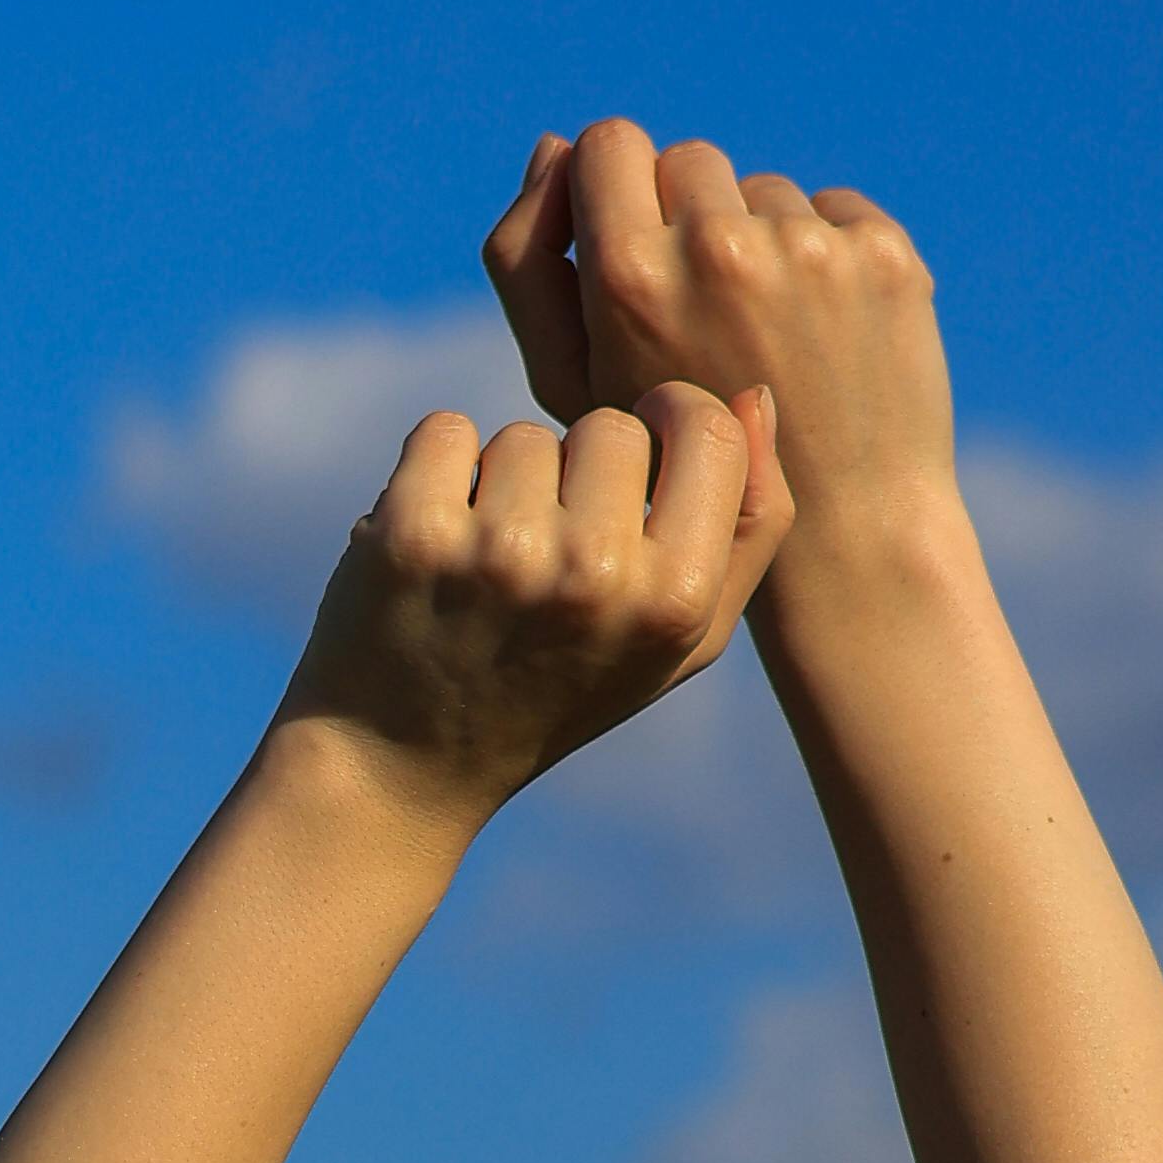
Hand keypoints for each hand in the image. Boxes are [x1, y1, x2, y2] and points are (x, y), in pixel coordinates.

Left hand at [277, 382, 788, 831]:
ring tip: (490, 567)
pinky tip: (436, 546)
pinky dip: (436, 472)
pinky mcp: (413, 533)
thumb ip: (748, 526)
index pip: (707, 431)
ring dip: (505, 484)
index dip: (675, 419)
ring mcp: (500, 552)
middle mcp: (594, 575)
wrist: (407, 766)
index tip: (646, 448)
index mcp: (675, 601)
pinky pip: (446, 431)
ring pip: (524, 435)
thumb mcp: (682, 639)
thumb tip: (754, 397)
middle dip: (581, 471)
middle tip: (551, 553)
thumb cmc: (562, 690)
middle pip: (611, 427)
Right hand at [486, 120, 961, 544]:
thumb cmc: (681, 466)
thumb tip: (555, 147)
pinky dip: (826, 256)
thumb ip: (531, 264)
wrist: (841, 534)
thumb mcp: (573, 384)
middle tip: (704, 315)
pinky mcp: (883, 256)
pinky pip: (834, 209)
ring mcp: (810, 249)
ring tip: (766, 341)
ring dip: (757, 242)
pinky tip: (822, 335)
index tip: (631, 238)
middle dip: (687, 215)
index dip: (614, 184)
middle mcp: (719, 247)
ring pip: (762, 190)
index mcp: (631, 276)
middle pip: (687, 159)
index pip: (607, 142)